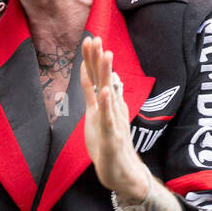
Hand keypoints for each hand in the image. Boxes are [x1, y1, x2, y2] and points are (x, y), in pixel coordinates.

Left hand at [80, 35, 145, 196]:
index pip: (97, 78)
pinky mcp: (112, 136)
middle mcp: (112, 109)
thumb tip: (105, 82)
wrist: (122, 173)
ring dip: (106, 74)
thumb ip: (101, 100)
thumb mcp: (102, 119)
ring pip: (109, 93)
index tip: (89, 39)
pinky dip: (107, 105)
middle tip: (96, 37)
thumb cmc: (111, 146)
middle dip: (98, 58)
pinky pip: (109, 118)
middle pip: (103, 79)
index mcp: (107, 105)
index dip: (92, 60)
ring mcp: (113, 121)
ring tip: (105, 54)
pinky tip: (105, 92)